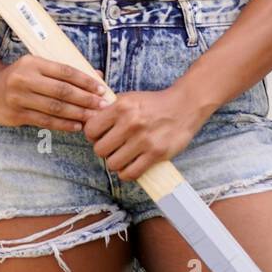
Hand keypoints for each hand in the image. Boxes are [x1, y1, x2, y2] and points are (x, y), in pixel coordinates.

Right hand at [0, 54, 110, 130]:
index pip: (65, 71)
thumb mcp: (39, 67)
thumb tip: (98, 76)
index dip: (85, 81)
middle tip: (102, 106)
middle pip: (61, 91)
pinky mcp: (16, 114)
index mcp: (33, 62)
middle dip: (85, 99)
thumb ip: (65, 72)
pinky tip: (77, 126)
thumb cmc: (22, 76)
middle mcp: (25, 79)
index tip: (101, 89)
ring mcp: (19, 98)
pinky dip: (63, 124)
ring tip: (93, 117)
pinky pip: (45, 121)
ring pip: (54, 108)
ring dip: (77, 114)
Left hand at [82, 87, 203, 182]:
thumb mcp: (128, 98)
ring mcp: (143, 140)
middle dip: (104, 150)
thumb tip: (86, 123)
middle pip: (99, 150)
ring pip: (113, 164)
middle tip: (112, 147)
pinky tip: (130, 165)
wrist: (184, 105)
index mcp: (121, 107)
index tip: (100, 136)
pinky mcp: (156, 153)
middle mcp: (131, 123)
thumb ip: (108, 110)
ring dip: (115, 163)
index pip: (90, 130)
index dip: (92, 136)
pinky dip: (127, 173)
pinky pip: (130, 173)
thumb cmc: (153, 104)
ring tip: (122, 156)